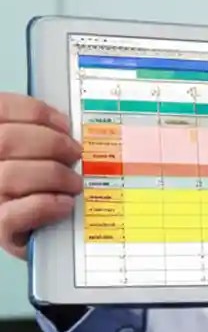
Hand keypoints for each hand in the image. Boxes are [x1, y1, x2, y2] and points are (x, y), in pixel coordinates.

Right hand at [0, 93, 81, 259]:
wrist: (9, 222)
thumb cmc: (22, 183)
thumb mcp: (24, 151)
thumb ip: (32, 134)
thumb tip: (63, 127)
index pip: (1, 109)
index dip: (36, 112)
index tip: (64, 124)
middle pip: (7, 141)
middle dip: (52, 144)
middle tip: (76, 154)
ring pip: (11, 176)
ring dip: (54, 175)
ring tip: (74, 182)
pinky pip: (12, 216)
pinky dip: (45, 206)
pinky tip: (64, 203)